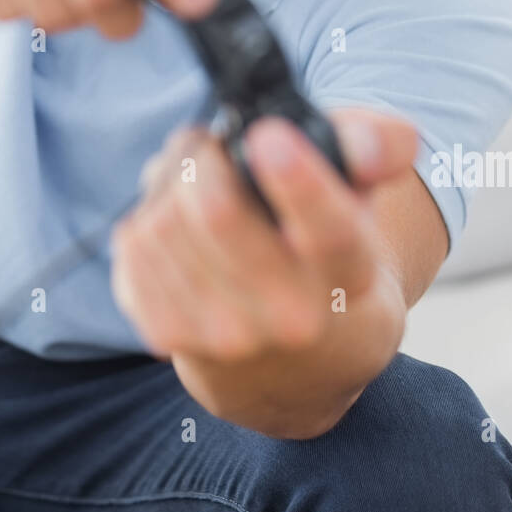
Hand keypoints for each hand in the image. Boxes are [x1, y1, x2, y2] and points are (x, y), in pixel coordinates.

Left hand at [110, 107, 416, 367]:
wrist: (298, 373)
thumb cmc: (330, 263)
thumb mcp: (366, 206)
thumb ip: (378, 149)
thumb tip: (380, 144)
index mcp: (349, 273)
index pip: (328, 230)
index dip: (298, 182)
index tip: (269, 137)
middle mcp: (290, 315)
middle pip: (218, 214)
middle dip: (204, 156)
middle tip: (212, 146)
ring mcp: (226, 333)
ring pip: (162, 222)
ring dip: (167, 183)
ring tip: (192, 183)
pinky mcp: (170, 335)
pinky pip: (131, 247)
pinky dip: (143, 218)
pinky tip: (171, 224)